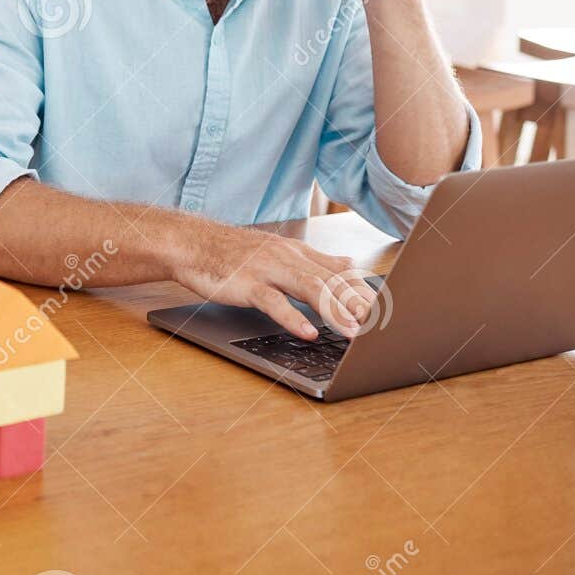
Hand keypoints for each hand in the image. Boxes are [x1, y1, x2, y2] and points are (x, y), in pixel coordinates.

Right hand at [170, 219, 377, 339]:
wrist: (191, 243)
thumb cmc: (232, 253)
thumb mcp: (280, 252)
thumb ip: (316, 261)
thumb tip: (350, 266)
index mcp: (296, 252)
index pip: (338, 271)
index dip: (362, 290)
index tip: (382, 309)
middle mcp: (287, 258)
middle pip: (329, 280)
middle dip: (356, 302)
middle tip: (378, 323)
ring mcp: (267, 270)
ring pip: (308, 288)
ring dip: (333, 311)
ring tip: (352, 331)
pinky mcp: (246, 284)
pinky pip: (273, 301)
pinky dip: (292, 317)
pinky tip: (307, 331)